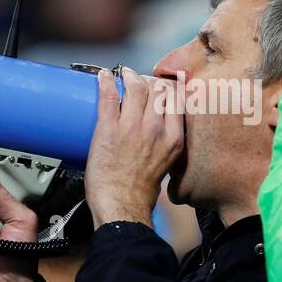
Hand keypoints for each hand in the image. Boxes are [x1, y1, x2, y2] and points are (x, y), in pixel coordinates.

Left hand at [85, 68, 183, 228]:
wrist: (122, 206)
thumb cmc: (141, 192)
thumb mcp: (167, 164)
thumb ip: (165, 144)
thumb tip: (157, 133)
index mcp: (174, 138)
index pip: (177, 99)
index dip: (168, 87)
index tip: (161, 85)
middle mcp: (157, 129)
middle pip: (157, 90)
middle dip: (149, 81)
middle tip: (139, 81)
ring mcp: (132, 127)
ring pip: (136, 88)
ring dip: (129, 77)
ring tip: (123, 74)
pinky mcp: (109, 129)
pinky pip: (109, 97)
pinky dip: (106, 82)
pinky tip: (104, 75)